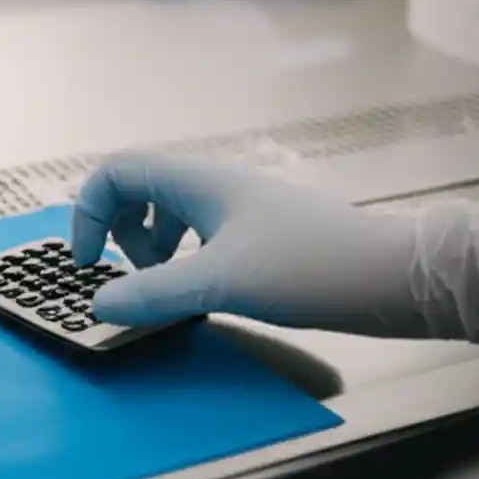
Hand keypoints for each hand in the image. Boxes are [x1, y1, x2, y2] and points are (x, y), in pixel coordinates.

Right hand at [70, 150, 478, 345]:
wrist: (392, 276)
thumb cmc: (309, 267)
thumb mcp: (220, 282)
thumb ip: (153, 293)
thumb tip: (98, 305)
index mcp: (197, 181)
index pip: (115, 172)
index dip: (86, 213)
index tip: (86, 264)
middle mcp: (213, 185)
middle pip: (136, 188)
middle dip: (114, 230)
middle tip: (125, 275)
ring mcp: (237, 208)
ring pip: (166, 211)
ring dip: (145, 246)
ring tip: (160, 285)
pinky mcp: (257, 234)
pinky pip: (196, 233)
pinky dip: (178, 257)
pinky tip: (196, 290)